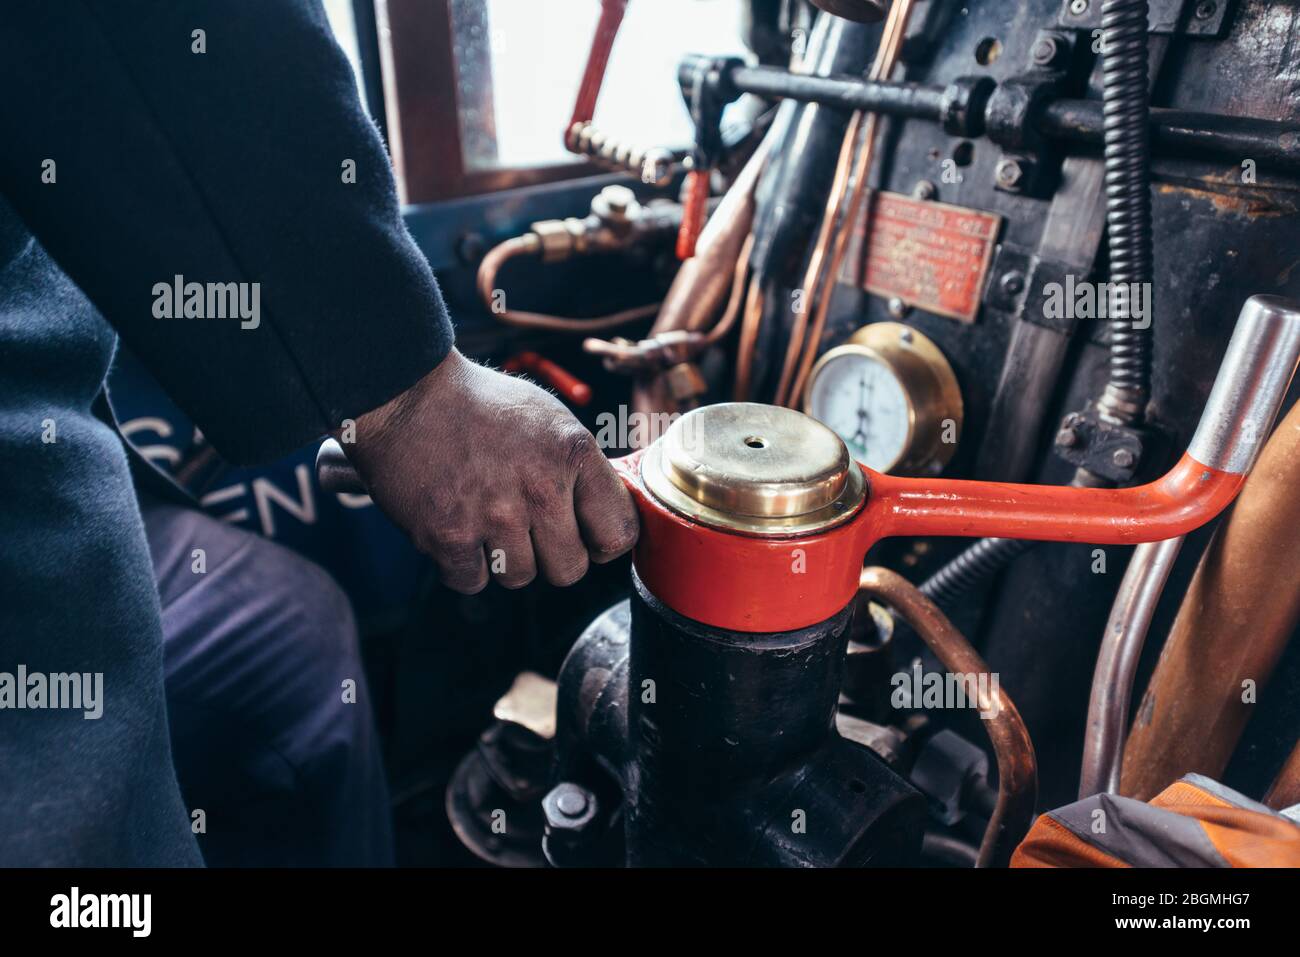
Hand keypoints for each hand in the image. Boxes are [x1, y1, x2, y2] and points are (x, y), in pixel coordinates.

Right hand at [345, 349, 637, 592]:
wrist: (406, 392)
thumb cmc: (480, 405)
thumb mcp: (551, 419)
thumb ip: (582, 469)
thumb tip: (607, 513)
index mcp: (573, 454)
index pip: (619, 533)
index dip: (603, 542)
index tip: (588, 537)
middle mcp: (540, 488)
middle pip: (571, 570)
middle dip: (551, 556)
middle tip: (527, 529)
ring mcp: (494, 516)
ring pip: (520, 578)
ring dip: (504, 558)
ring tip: (485, 519)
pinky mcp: (448, 536)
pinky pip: (473, 582)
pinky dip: (463, 564)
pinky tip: (458, 526)